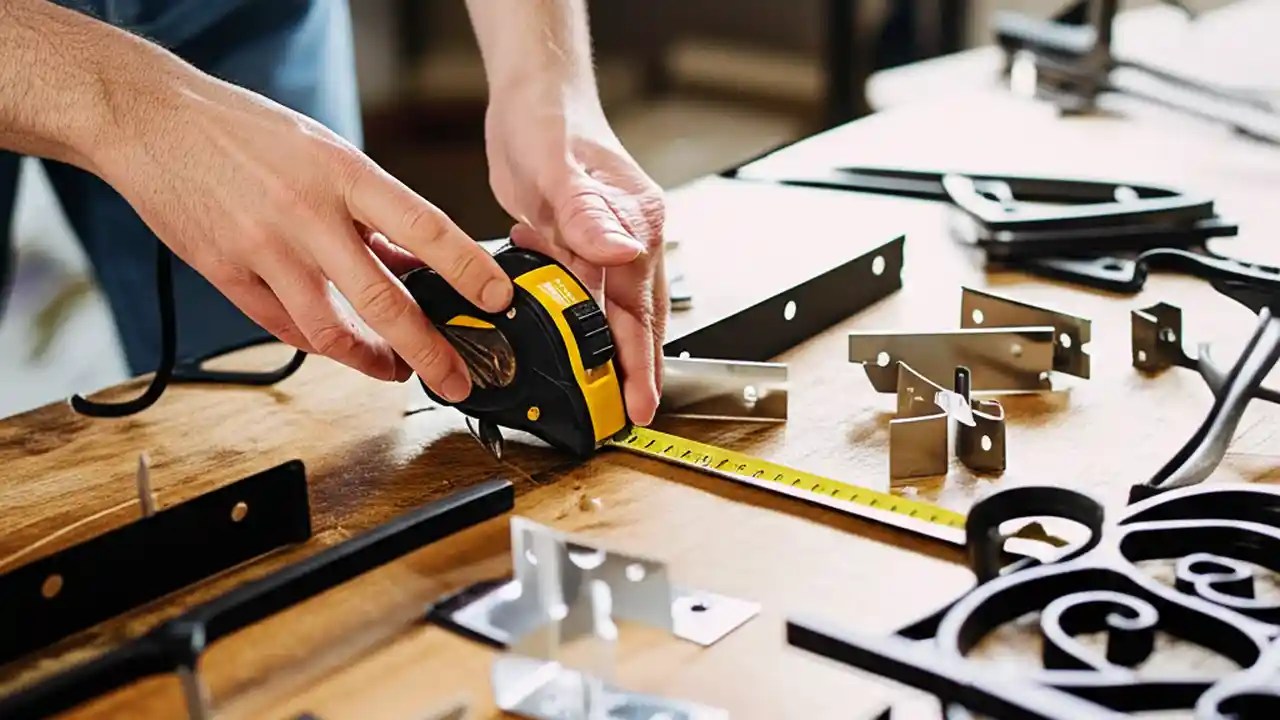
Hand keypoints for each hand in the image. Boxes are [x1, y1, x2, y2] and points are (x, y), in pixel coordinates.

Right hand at [91, 63, 510, 400]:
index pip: (424, 226)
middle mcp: (307, 214)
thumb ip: (368, 209)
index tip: (497, 299)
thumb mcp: (325, 153)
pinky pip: (282, 327)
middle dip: (427, 349)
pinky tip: (336, 345)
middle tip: (455, 377)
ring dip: (370, 362)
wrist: (152, 121)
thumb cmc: (245, 132)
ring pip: (329, 331)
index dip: (467, 268)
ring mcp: (263, 248)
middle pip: (381, 299)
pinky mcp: (226, 274)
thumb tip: (415, 261)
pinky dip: (316, 343)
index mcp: (343, 173)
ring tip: (394, 370)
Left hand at [485, 83, 667, 424]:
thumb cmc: (551, 121)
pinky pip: (579, 297)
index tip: (640, 403)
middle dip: (631, 370)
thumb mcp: (559, 166)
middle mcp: (626, 240)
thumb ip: (587, 211)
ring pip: (607, 313)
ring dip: (601, 351)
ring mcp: (603, 247)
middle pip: (634, 319)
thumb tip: (620, 253)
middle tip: (623, 416)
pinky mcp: (577, 247)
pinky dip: (569, 322)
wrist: (533, 100)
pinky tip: (555, 338)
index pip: (641, 308)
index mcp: (635, 225)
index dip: (641, 361)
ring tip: (595, 392)